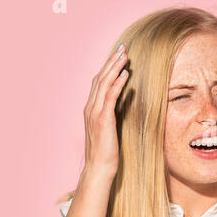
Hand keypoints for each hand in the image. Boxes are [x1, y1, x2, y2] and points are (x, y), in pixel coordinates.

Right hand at [83, 43, 127, 179]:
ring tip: (125, 55)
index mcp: (90, 109)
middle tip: (122, 48)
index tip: (117, 55)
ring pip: (104, 83)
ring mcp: (95, 113)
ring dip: (115, 67)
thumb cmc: (106, 152)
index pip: (98, 83)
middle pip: (100, 78)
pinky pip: (110, 96)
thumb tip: (123, 102)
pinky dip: (118, 83)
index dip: (107, 68)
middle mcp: (90, 108)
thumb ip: (112, 114)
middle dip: (111, 62)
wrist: (99, 168)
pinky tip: (126, 74)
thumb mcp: (109, 129)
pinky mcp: (103, 119)